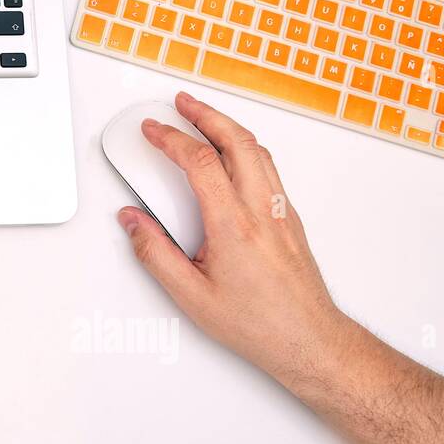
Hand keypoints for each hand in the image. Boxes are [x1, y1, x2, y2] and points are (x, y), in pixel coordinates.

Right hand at [118, 92, 351, 381]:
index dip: (172, 138)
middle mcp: (263, 210)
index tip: (152, 130)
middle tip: (182, 103)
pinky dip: (246, 147)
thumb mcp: (191, 296)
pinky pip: (269, 168)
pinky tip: (234, 154)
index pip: (201, 162)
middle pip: (237, 141)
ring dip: (228, 127)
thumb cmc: (260, 324)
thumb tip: (133, 222)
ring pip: (258, 151)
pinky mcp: (291, 220)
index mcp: (235, 225)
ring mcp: (282, 212)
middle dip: (205, 114)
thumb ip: (155, 254)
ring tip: (205, 118)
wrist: (310, 341)